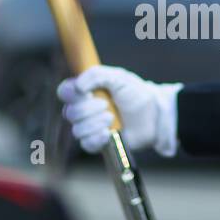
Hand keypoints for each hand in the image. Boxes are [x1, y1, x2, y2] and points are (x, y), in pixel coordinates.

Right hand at [56, 65, 181, 155]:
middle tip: (107, 105)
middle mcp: (85, 109)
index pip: (65, 92)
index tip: (82, 92)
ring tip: (112, 118)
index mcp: (86, 91)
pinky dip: (96, 138)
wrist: (154, 116)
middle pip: (69, 112)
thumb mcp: (118, 77)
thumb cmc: (136, 94)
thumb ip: (96, 75)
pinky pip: (86, 144)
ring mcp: (90, 127)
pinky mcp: (98, 143)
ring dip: (94, 123)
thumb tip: (77, 86)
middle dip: (88, 109)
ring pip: (77, 130)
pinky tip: (108, 133)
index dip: (69, 93)